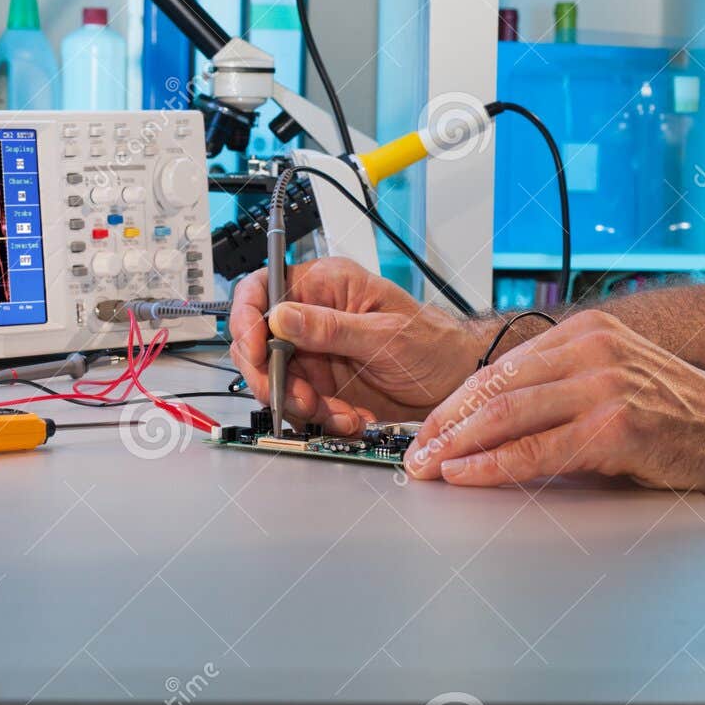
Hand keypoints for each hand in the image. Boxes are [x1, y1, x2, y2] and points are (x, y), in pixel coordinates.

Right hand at [229, 257, 484, 433]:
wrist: (457, 381)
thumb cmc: (434, 343)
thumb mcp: (384, 334)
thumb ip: (330, 328)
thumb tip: (282, 318)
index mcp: (325, 286)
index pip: (264, 288)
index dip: (247, 316)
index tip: (256, 349)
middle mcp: (313, 317)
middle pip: (259, 341)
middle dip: (272, 375)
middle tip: (297, 397)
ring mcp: (315, 353)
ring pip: (276, 380)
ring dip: (300, 404)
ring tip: (337, 412)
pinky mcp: (322, 385)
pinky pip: (299, 404)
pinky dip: (319, 418)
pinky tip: (349, 417)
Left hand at [405, 310, 704, 496]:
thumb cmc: (677, 422)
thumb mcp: (613, 384)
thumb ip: (560, 392)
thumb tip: (493, 424)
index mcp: (589, 333)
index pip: (502, 367)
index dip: (457, 401)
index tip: (428, 427)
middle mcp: (594, 349)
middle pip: (496, 387)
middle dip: (446, 424)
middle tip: (413, 451)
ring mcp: (604, 384)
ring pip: (507, 415)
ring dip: (457, 445)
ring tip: (427, 466)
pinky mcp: (614, 425)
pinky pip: (536, 449)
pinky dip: (492, 465)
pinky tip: (465, 475)